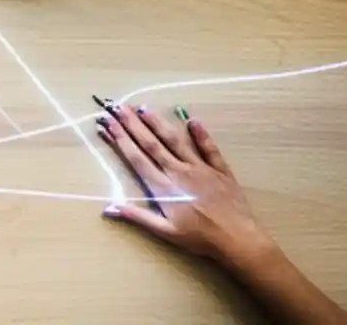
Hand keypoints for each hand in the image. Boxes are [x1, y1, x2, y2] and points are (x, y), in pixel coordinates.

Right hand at [96, 102, 277, 267]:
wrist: (238, 239)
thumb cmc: (200, 238)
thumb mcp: (166, 232)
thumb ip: (138, 217)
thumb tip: (109, 207)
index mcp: (164, 187)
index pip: (137, 158)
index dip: (120, 140)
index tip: (108, 124)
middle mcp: (179, 172)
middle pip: (152, 144)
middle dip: (132, 124)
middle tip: (118, 107)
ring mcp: (200, 168)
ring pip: (175, 141)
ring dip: (158, 123)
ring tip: (144, 107)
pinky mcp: (220, 169)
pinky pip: (209, 148)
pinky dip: (201, 134)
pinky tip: (192, 120)